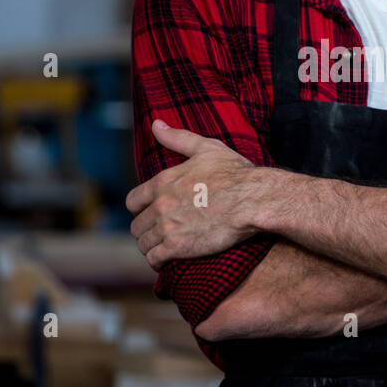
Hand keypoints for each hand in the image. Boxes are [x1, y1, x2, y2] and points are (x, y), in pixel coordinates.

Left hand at [126, 121, 261, 268]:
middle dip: (147, 230)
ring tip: (164, 248)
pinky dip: (158, 262)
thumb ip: (177, 138)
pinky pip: (154, 259)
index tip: (151, 214)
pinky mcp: (178, 247)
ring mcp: (167, 227)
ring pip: (143, 244)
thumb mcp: (206, 149)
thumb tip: (156, 124)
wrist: (253, 200)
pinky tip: (167, 261)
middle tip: (160, 234)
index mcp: (163, 181)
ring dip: (151, 247)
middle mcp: (160, 204)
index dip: (140, 209)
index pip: (133, 201)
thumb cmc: (235, 173)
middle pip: (137, 226)